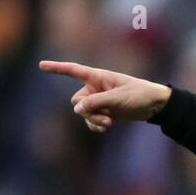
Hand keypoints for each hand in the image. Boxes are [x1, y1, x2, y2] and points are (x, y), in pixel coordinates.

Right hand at [38, 60, 171, 133]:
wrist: (154, 106)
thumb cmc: (138, 95)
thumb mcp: (117, 99)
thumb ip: (96, 103)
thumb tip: (77, 109)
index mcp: (97, 77)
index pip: (73, 71)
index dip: (57, 69)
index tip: (41, 66)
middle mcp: (95, 88)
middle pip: (76, 101)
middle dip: (88, 111)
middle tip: (105, 116)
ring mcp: (99, 101)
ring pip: (83, 113)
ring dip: (93, 120)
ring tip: (109, 123)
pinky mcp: (104, 112)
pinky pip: (91, 121)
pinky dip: (96, 125)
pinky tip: (107, 127)